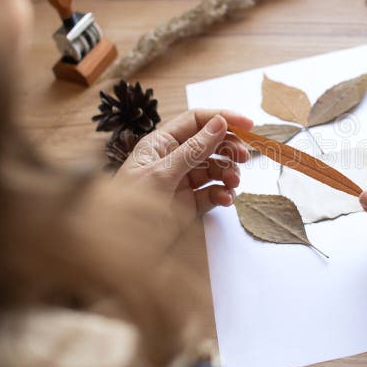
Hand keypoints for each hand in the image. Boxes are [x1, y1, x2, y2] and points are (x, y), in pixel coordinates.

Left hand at [115, 109, 252, 223]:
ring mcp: (182, 181)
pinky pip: (212, 192)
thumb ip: (193, 150)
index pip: (196, 121)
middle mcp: (173, 159)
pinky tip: (225, 199)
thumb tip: (219, 124)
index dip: (223, 118)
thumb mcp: (161, 174)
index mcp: (161, 144)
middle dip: (229, 149)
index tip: (249, 124)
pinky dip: (222, 193)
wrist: (118, 248)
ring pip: (214, 169)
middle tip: (244, 158)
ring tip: (233, 182)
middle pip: (210, 144)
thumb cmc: (128, 206)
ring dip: (228, 173)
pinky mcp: (189, 203)